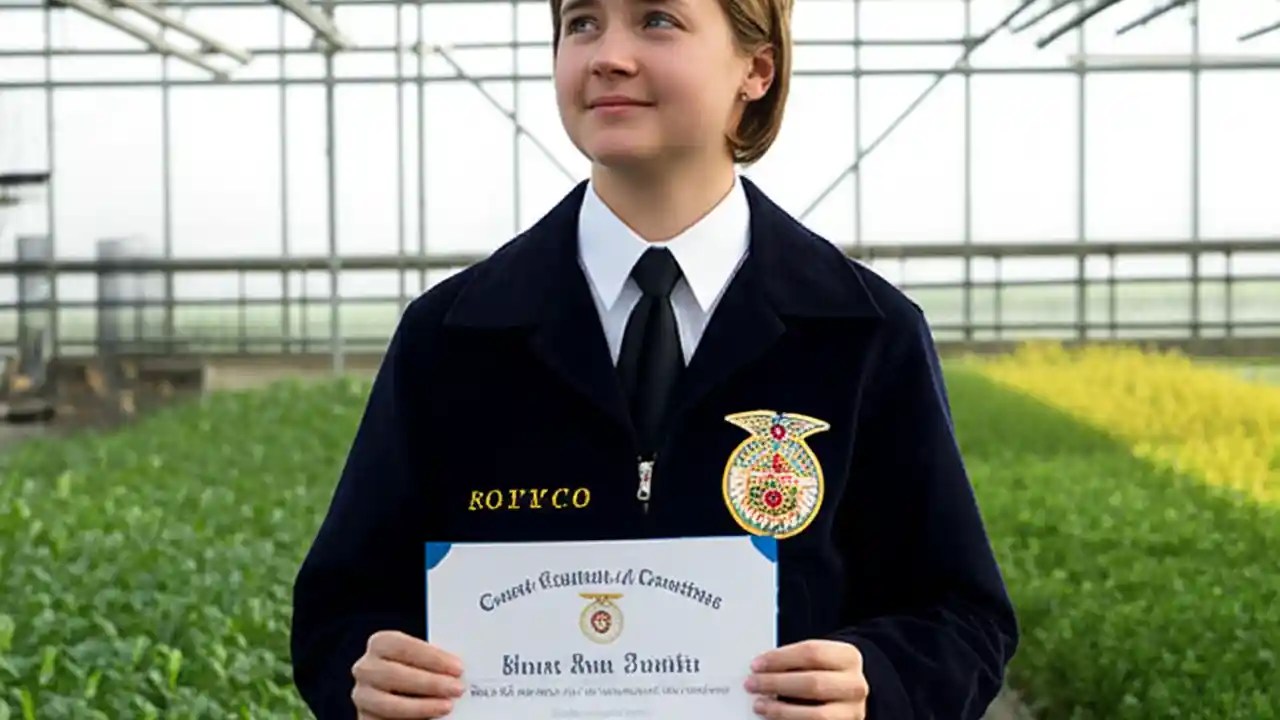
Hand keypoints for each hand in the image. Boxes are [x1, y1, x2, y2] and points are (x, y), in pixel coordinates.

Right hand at [351, 630, 465, 718]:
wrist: (397, 693)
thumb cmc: (416, 670)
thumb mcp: (422, 661)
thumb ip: (434, 663)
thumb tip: (457, 672)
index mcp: (381, 643)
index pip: (404, 647)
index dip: (432, 658)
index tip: (457, 668)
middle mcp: (366, 668)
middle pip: (396, 675)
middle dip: (430, 683)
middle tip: (457, 688)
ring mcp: (363, 695)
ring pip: (389, 704)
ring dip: (422, 707)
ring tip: (447, 707)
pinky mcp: (364, 719)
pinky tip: (430, 719)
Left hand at [745, 639, 868, 719]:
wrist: (846, 693)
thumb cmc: (823, 672)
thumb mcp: (815, 660)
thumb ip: (793, 661)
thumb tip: (760, 669)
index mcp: (848, 657)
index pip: (812, 653)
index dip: (781, 658)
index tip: (757, 664)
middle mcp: (855, 685)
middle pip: (813, 683)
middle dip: (777, 684)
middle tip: (752, 684)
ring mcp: (853, 711)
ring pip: (817, 715)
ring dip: (782, 711)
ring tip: (760, 704)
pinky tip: (774, 718)